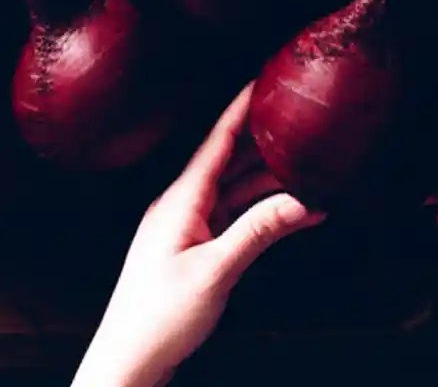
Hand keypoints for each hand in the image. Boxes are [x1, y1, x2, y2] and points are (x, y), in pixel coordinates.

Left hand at [73, 85, 325, 386]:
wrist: (128, 362)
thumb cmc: (157, 319)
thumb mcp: (216, 271)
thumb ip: (260, 231)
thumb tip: (304, 201)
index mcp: (180, 200)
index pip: (217, 140)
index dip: (242, 108)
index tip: (264, 80)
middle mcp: (181, 207)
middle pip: (230, 162)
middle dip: (266, 143)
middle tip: (301, 123)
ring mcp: (186, 229)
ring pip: (235, 192)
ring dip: (269, 182)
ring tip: (309, 170)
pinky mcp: (192, 251)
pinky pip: (232, 218)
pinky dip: (261, 212)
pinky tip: (289, 213)